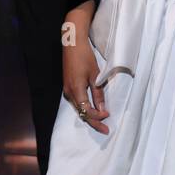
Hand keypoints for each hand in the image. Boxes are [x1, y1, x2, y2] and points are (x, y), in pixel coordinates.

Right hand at [61, 4, 108, 132]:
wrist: (72, 44)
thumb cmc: (85, 57)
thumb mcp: (95, 75)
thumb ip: (98, 94)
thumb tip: (102, 110)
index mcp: (76, 91)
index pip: (87, 112)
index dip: (98, 117)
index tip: (108, 116)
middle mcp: (69, 93)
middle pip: (82, 113)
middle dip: (94, 122)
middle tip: (106, 130)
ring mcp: (66, 90)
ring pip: (79, 109)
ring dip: (89, 116)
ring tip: (101, 122)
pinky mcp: (67, 87)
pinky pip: (77, 103)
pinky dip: (85, 108)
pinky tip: (92, 110)